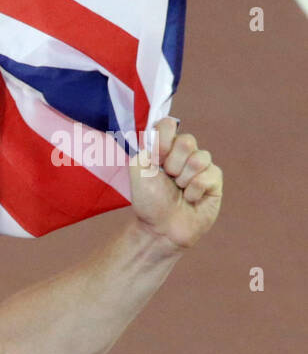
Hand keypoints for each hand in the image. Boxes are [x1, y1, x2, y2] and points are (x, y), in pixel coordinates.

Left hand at [127, 116, 222, 250]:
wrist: (160, 228)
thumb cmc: (149, 201)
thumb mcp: (138, 172)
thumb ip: (146, 147)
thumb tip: (161, 132)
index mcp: (165, 149)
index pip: (168, 125)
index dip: (163, 140)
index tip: (155, 158)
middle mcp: (185, 155)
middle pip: (187, 140)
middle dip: (172, 163)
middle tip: (167, 178)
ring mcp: (202, 167)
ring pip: (200, 158)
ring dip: (183, 178)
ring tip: (179, 190)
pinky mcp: (215, 181)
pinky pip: (209, 175)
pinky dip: (195, 190)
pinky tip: (191, 198)